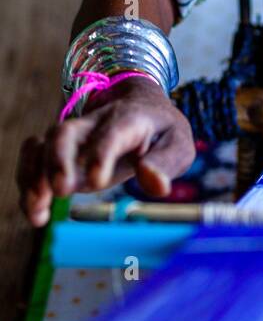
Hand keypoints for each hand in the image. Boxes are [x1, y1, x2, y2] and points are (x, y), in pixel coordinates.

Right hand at [17, 76, 195, 227]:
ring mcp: (73, 136)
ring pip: (42, 145)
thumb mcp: (178, 143)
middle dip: (57, 161)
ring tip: (38, 210)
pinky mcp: (58, 151)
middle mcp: (94, 124)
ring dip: (34, 176)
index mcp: (128, 119)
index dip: (102, 153)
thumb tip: (156, 185)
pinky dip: (27, 182)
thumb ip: (167, 162)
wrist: (140, 107)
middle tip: (60, 192)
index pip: (112, 132)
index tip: (97, 181)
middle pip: (66, 132)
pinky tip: (36, 212)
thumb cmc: (160, 131)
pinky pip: (32, 156)